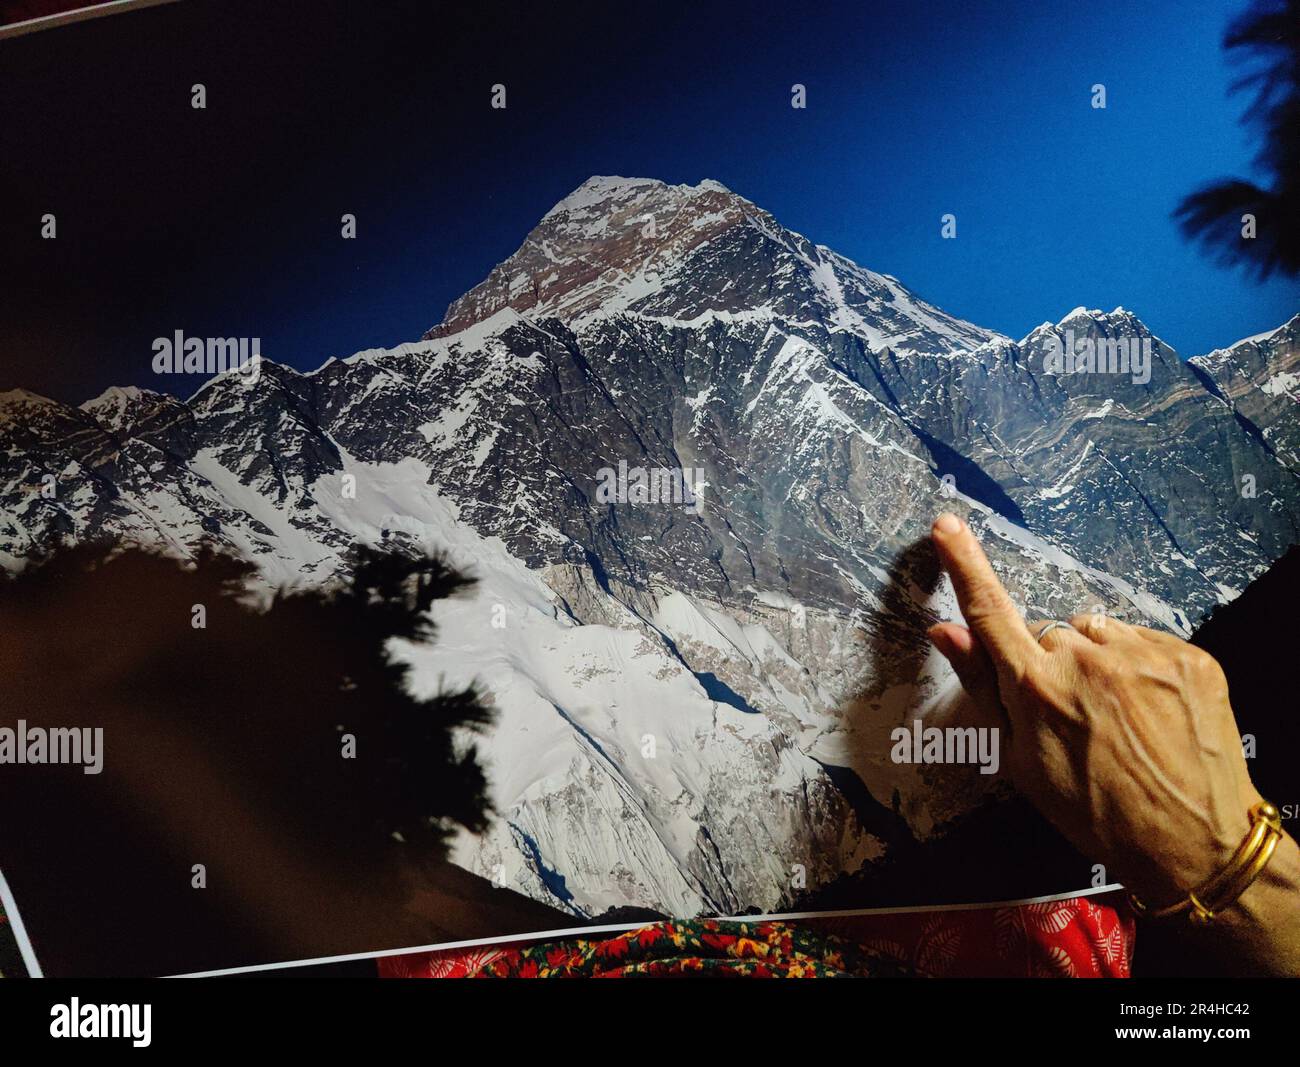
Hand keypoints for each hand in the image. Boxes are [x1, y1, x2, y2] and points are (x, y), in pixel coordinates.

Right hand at [926, 512, 1299, 972]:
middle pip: (1049, 634)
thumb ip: (983, 686)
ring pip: (1095, 634)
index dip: (964, 564)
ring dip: (1096, 660)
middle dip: (1050, 663)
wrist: (1193, 842)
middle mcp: (1086, 659)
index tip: (947, 525)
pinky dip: (1137, 665)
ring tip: (1115, 714)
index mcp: (1036, 688)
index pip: (989, 612)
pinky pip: (1141, 640)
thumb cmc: (1095, 810)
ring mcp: (1140, 654)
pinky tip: (1147, 709)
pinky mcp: (1184, 656)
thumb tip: (944, 631)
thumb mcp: (1021, 759)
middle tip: (1071, 716)